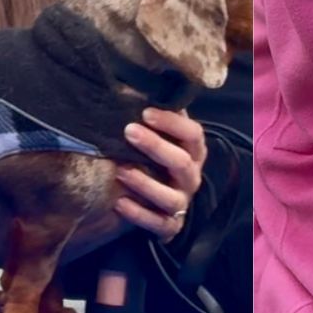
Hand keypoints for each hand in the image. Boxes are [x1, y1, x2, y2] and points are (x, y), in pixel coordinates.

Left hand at [116, 108, 206, 241]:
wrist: (152, 202)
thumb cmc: (151, 159)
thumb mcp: (155, 136)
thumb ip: (151, 118)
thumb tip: (132, 85)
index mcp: (193, 151)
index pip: (193, 134)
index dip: (172, 122)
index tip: (145, 112)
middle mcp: (191, 177)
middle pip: (182, 162)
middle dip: (155, 147)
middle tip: (128, 131)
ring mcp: (181, 202)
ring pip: (171, 197)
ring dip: (145, 183)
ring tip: (120, 171)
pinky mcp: (169, 226)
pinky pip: (158, 224)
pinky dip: (139, 214)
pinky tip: (119, 203)